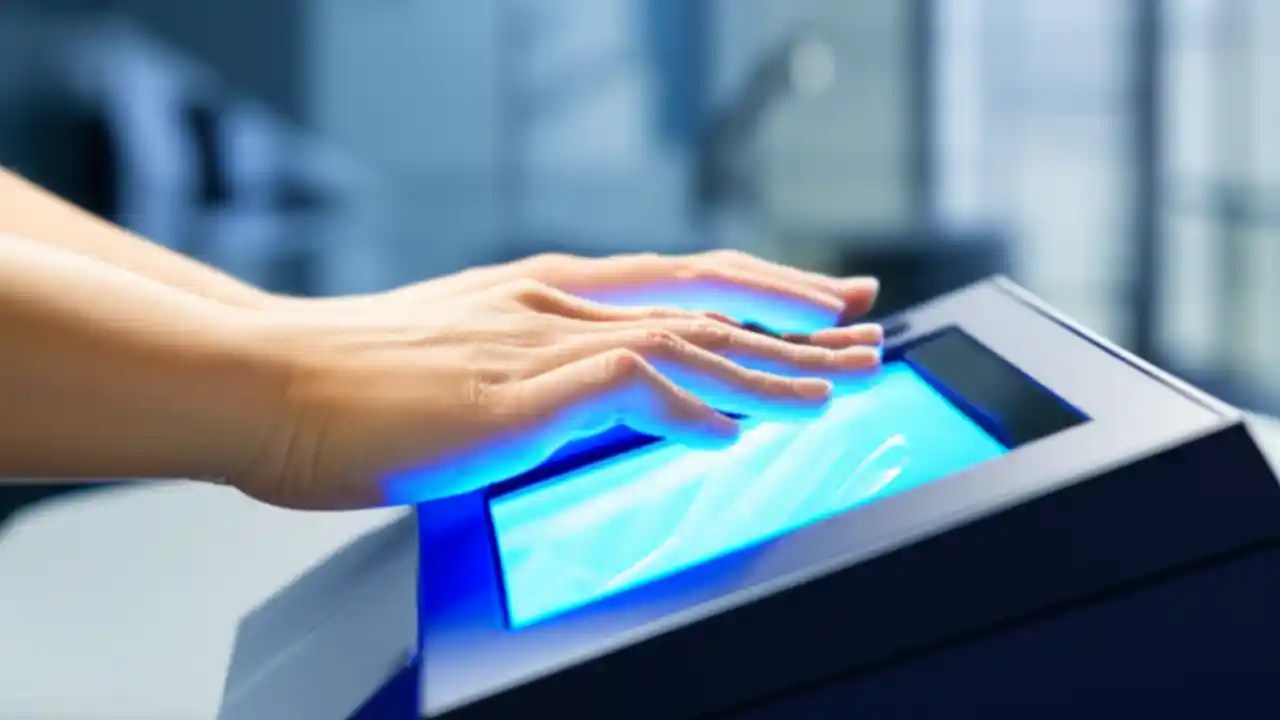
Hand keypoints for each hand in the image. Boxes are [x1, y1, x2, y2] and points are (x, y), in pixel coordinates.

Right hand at [236, 278, 881, 509]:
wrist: (267, 380)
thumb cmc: (350, 378)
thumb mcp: (463, 357)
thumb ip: (534, 370)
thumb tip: (589, 400)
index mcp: (544, 293)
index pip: (678, 280)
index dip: (757, 289)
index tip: (817, 302)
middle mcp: (554, 303)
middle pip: (703, 301)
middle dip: (792, 319)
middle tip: (865, 330)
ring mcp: (536, 343)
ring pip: (682, 341)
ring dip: (765, 366)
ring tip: (834, 385)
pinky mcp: (512, 393)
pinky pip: (624, 390)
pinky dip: (686, 407)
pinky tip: (731, 432)